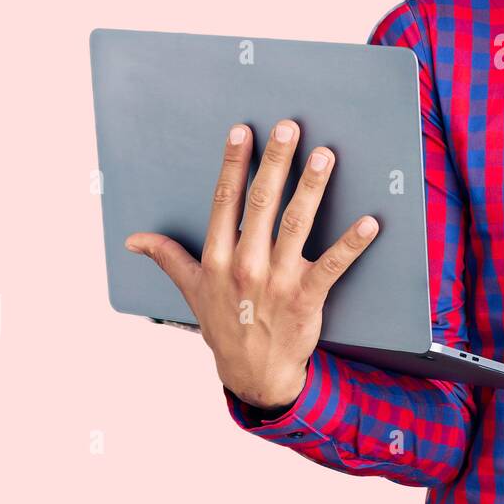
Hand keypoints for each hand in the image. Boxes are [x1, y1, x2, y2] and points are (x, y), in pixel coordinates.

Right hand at [125, 119, 379, 409]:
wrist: (254, 375)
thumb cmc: (226, 325)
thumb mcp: (192, 291)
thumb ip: (169, 258)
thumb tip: (134, 240)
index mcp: (218, 259)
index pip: (225, 201)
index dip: (233, 164)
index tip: (242, 131)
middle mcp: (246, 265)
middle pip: (262, 203)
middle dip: (276, 162)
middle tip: (289, 128)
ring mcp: (278, 281)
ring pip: (297, 224)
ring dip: (311, 189)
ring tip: (324, 157)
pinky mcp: (307, 297)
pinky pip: (333, 265)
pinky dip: (352, 244)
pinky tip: (369, 223)